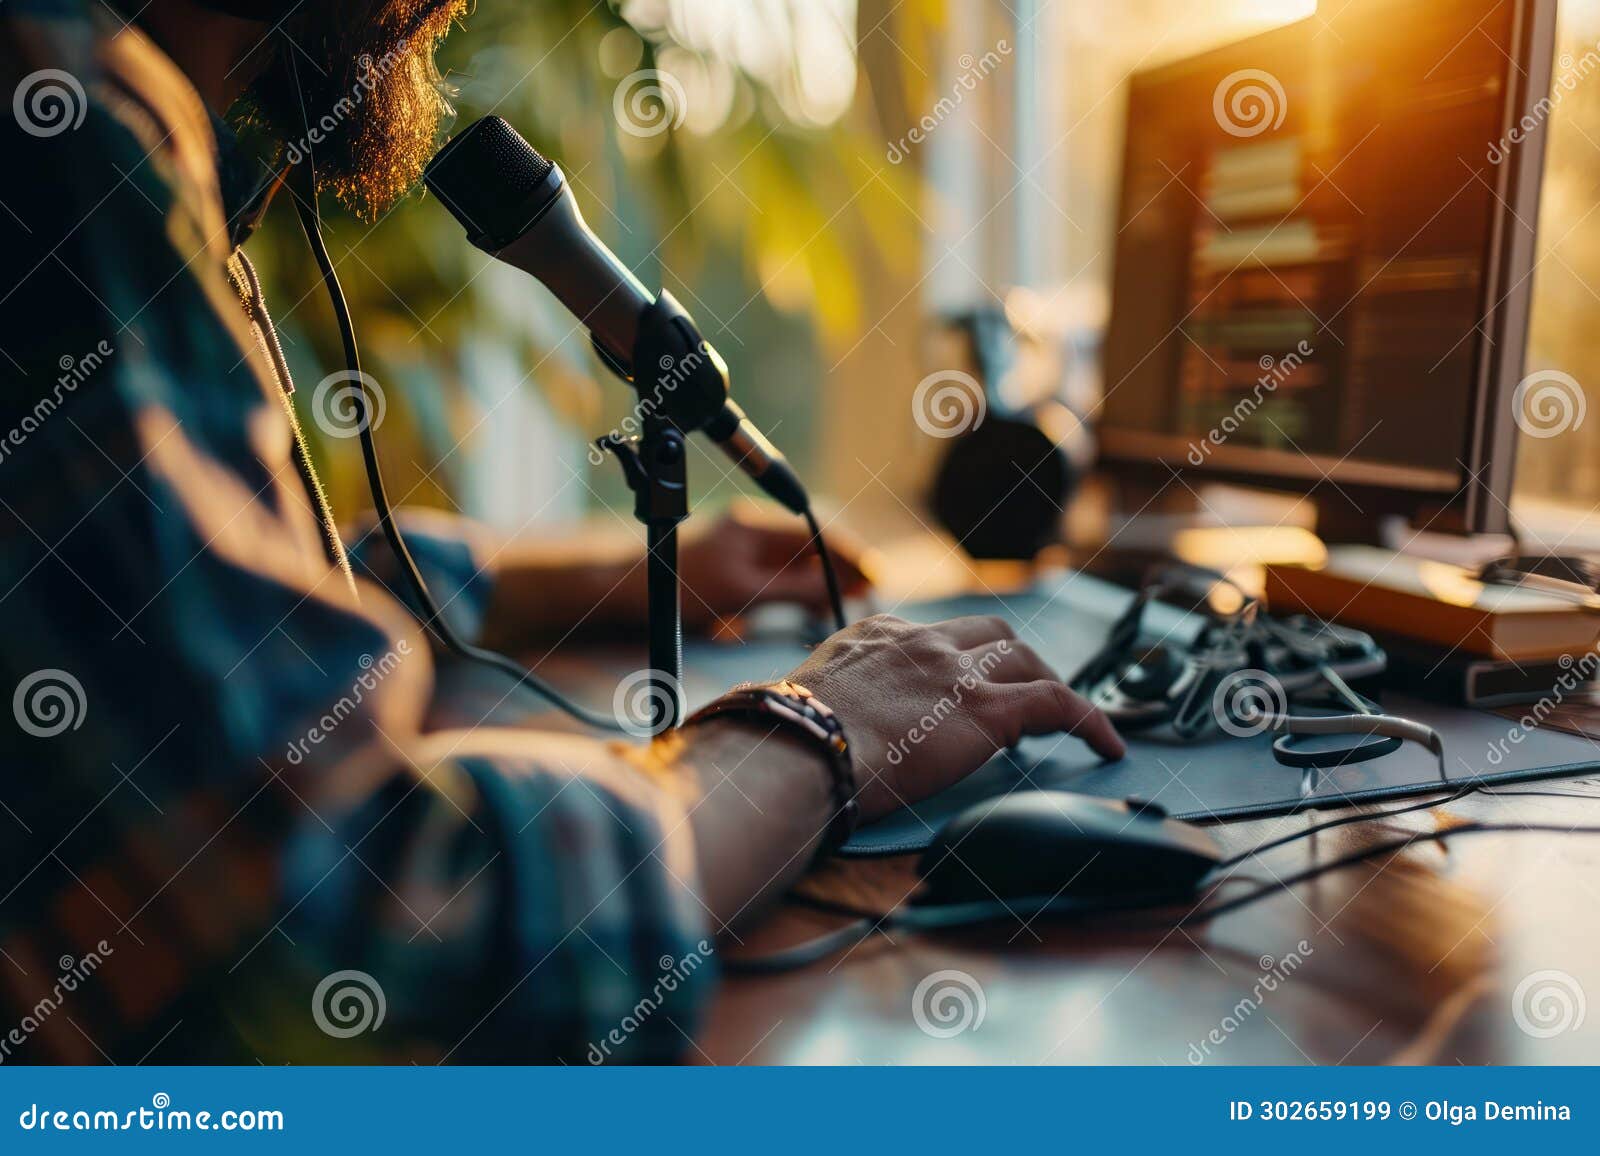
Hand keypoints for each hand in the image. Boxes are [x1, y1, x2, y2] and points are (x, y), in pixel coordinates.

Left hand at [677, 504, 872, 635]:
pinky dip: (804, 579)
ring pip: (800, 554)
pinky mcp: (741, 555)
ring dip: (825, 574)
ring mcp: (747, 539)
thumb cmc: (683, 587)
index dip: (848, 554)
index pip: (815, 532)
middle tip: (868, 591)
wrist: (638, 587)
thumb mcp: (742, 593)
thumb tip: (833, 587)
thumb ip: (790, 588)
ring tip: (849, 596)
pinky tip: (816, 597)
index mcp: (754, 524)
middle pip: (812, 541)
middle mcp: (754, 524)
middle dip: (842, 565)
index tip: (873, 576)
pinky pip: (783, 564)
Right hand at [783, 614, 1125, 822]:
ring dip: (1045, 683)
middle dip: (1008, 659)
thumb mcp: (802, 702)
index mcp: (875, 637)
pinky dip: (1089, 720)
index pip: (930, 638)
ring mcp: (958, 673)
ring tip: (1064, 717)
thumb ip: (822, 703)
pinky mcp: (990, 709)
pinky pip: (1058, 703)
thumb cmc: (787, 740)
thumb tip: (807, 727)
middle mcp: (922, 642)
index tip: (954, 687)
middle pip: (987, 635)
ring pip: (1024, 660)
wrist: (800, 746)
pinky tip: (1106, 743)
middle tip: (1020, 692)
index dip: (952, 662)